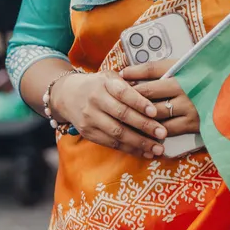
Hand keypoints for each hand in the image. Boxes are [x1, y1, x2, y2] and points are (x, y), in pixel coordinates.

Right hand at [50, 70, 167, 158]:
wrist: (67, 95)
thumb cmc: (97, 85)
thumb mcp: (110, 77)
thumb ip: (129, 84)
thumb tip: (155, 93)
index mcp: (104, 83)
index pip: (123, 93)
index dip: (140, 103)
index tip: (155, 112)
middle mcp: (95, 101)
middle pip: (122, 116)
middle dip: (144, 126)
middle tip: (163, 133)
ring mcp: (90, 118)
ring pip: (117, 134)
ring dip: (139, 143)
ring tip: (157, 148)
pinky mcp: (88, 133)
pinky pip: (111, 144)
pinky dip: (130, 149)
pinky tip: (145, 152)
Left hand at [120, 60, 200, 137]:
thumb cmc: (203, 77)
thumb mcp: (182, 66)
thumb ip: (155, 69)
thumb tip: (125, 72)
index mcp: (182, 72)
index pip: (150, 73)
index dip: (132, 77)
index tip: (119, 79)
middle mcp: (184, 90)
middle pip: (148, 96)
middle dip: (130, 100)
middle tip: (116, 103)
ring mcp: (189, 108)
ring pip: (154, 115)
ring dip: (138, 118)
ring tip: (124, 119)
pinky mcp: (193, 125)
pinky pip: (166, 130)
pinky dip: (152, 132)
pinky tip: (143, 132)